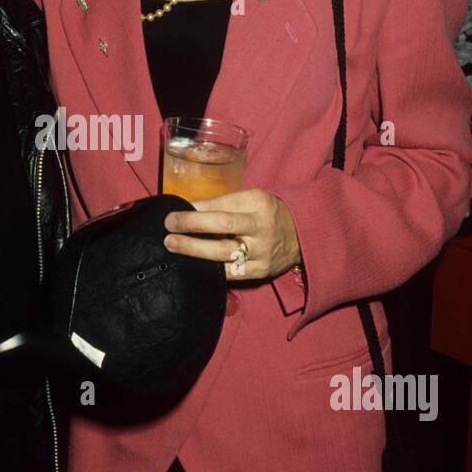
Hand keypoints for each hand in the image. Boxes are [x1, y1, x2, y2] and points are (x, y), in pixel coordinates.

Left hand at [163, 188, 300, 280]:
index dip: (195, 208)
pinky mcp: (261, 270)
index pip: (220, 204)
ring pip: (222, 252)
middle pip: (221, 225)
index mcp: (257, 202)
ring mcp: (261, 251)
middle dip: (190, 224)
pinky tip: (192, 265)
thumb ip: (224, 204)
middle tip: (169, 225)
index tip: (174, 210)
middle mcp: (261, 225)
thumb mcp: (252, 199)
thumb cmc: (267, 214)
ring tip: (173, 245)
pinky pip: (229, 272)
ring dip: (193, 249)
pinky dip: (209, 268)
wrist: (302, 234)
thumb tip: (187, 208)